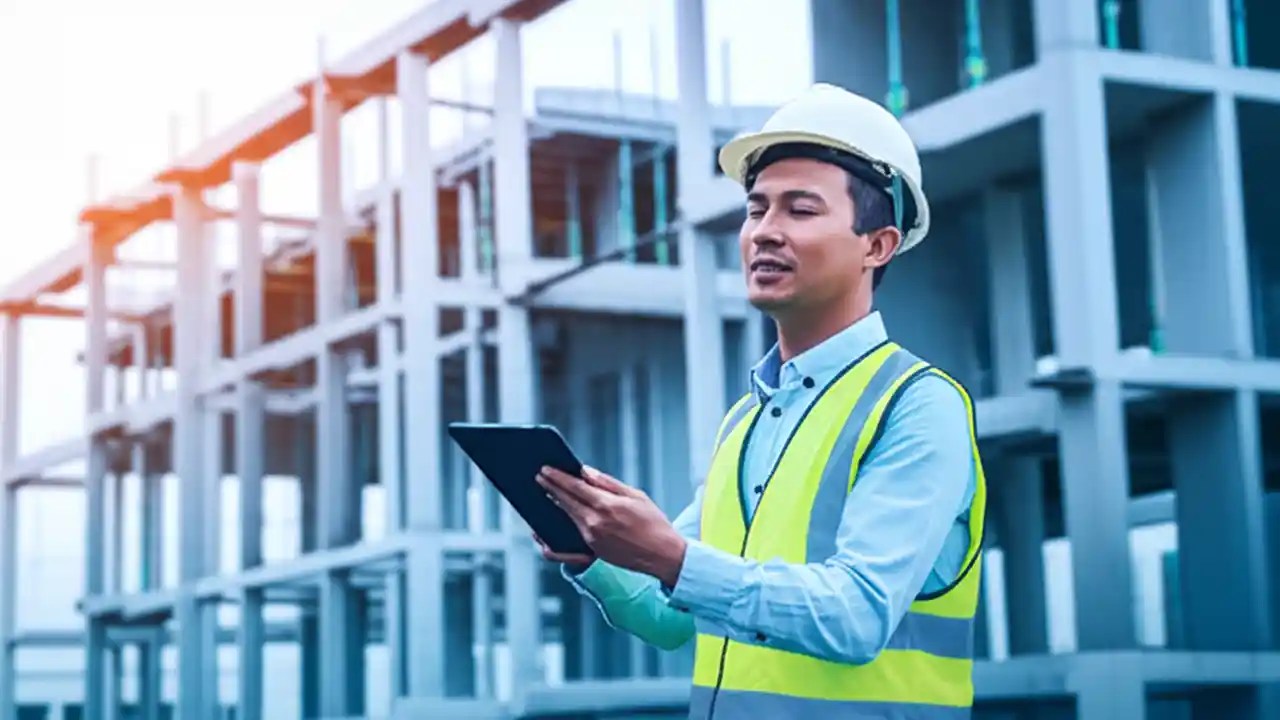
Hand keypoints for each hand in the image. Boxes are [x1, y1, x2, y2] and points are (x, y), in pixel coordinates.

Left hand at [536, 465, 686, 587]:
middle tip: (539, 477)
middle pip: (565, 501)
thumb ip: (608, 483)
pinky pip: (572, 532)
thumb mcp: (635, 495)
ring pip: (567, 516)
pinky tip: (557, 516)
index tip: (545, 469)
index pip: (574, 487)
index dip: (557, 477)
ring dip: (555, 503)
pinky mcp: (593, 549)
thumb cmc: (653, 523)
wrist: (662, 555)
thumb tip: (586, 472)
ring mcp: (592, 538)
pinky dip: (563, 521)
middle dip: (551, 488)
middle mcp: (595, 522)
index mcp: (606, 505)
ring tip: (547, 492)